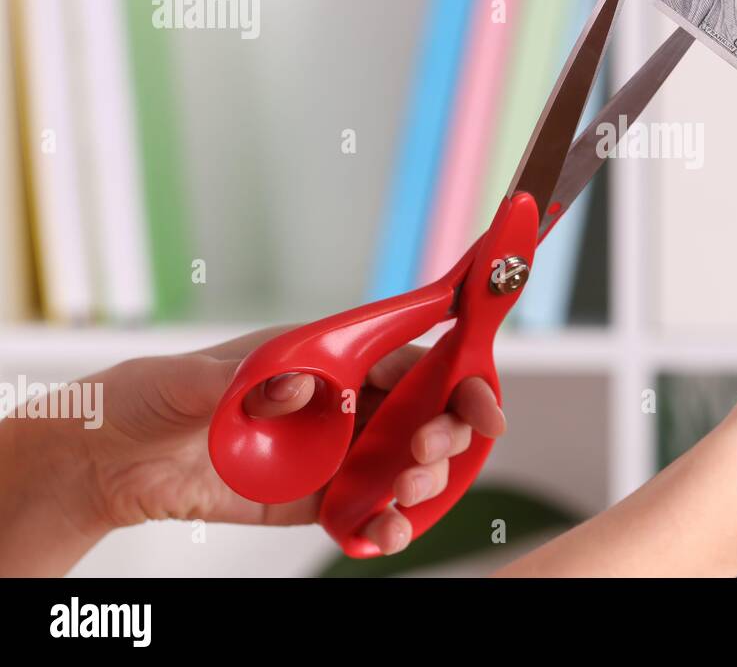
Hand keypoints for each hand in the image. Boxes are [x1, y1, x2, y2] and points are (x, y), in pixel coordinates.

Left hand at [0, 328, 505, 573]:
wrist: (103, 463)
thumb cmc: (145, 396)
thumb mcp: (183, 380)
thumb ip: (238, 381)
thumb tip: (293, 383)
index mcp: (322, 358)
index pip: (407, 356)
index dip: (454, 372)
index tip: (479, 399)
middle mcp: (337, 403)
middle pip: (420, 413)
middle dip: (443, 433)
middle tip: (427, 456)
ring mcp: (328, 453)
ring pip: (402, 465)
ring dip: (420, 482)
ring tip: (402, 498)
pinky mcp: (310, 500)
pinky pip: (363, 512)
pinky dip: (385, 526)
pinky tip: (385, 534)